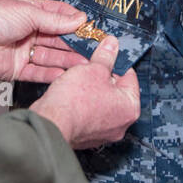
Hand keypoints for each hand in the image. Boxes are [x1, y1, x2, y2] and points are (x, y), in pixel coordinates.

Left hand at [0, 0, 88, 82]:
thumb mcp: (26, 12)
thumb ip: (54, 19)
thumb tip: (78, 19)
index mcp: (29, 12)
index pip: (58, 15)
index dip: (74, 21)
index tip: (90, 28)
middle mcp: (28, 31)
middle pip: (57, 38)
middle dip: (74, 43)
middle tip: (92, 49)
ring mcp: (23, 51)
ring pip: (50, 56)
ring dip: (67, 60)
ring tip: (84, 64)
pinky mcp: (17, 69)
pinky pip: (39, 72)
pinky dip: (52, 74)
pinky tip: (65, 74)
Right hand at [31, 35, 140, 149]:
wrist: (52, 123)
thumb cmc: (75, 100)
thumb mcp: (93, 69)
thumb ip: (105, 56)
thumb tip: (112, 45)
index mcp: (130, 107)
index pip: (129, 77)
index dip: (116, 62)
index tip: (107, 54)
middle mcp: (121, 124)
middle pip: (115, 92)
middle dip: (102, 77)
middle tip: (91, 66)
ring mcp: (103, 133)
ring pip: (100, 103)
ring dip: (91, 90)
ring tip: (79, 79)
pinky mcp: (86, 136)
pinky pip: (88, 114)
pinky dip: (82, 104)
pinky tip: (72, 95)